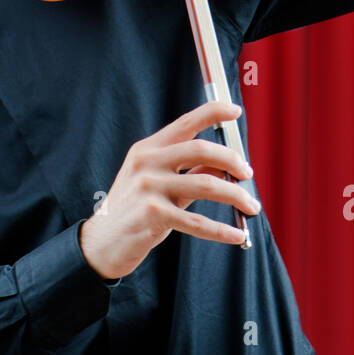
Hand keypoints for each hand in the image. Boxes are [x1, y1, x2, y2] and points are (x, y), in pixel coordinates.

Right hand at [78, 101, 259, 280]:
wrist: (102, 244)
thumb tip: (226, 165)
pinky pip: (197, 221)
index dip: (212, 113)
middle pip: (200, 149)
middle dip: (233, 160)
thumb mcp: (160, 185)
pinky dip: (221, 230)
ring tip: (251, 206)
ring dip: (236, 196)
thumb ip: (190, 172)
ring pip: (206, 184)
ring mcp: (148, 188)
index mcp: (148, 149)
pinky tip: (236, 235)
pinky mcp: (152, 215)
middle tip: (248, 174)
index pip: (185, 123)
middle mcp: (146, 163)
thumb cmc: (135, 211)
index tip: (235, 111)